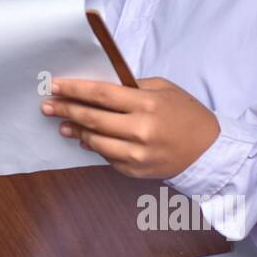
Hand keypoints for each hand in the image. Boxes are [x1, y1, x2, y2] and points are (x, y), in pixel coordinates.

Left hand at [41, 76, 220, 179]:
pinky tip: (84, 139)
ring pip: (95, 141)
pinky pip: (107, 157)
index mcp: (147, 104)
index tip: (55, 86)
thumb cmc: (185, 114)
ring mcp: (138, 153)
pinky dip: (94, 147)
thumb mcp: (163, 89)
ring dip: (75, 131)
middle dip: (65, 110)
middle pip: (93, 118)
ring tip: (61, 124)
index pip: (101, 94)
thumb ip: (131, 87)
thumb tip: (97, 88)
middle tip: (47, 106)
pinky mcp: (136, 171)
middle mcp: (141, 130)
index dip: (74, 90)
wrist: (209, 150)